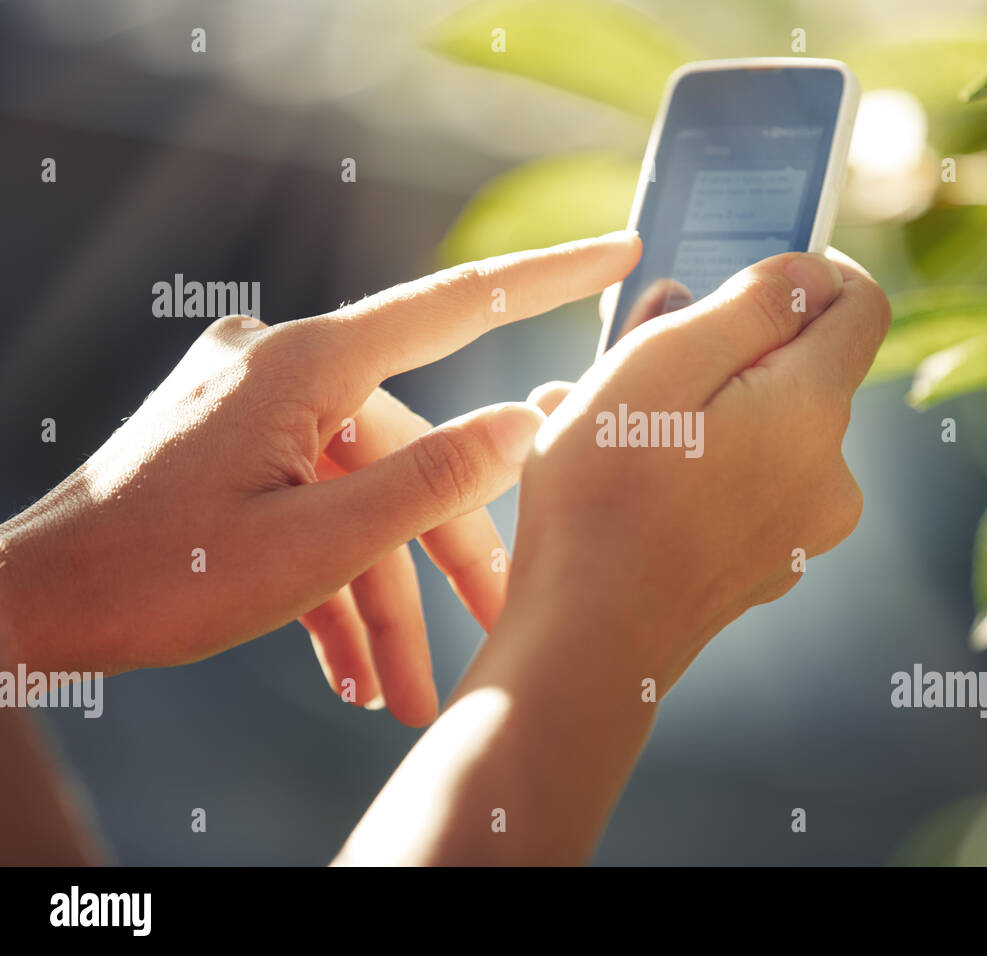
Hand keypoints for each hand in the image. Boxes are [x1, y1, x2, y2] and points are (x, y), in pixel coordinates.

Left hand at [0, 232, 641, 725]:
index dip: (549, 276)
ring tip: (404, 694)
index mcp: (308, 366)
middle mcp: (285, 368)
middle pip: (412, 449)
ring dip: (387, 595)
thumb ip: (433, 481)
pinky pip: (314, 504)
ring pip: (364, 492)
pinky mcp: (237, 448)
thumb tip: (523, 424)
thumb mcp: (320, 544)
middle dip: (449, 552)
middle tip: (495, 629)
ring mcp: (256, 407)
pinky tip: (352, 670)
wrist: (36, 610)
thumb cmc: (163, 577)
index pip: (456, 307)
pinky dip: (337, 578)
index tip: (619, 248)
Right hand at [513, 248, 889, 690]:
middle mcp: (831, 472)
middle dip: (729, 345)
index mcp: (815, 410)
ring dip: (700, 406)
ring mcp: (802, 528)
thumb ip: (750, 303)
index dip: (815, 269)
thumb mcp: (663, 362)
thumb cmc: (607, 495)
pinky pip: (746, 483)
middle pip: (802, 370)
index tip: (753, 271)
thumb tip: (809, 271)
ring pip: (764, 428)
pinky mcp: (768, 564)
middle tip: (640, 348)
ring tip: (610, 420)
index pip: (862, 305)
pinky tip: (631, 477)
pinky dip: (700, 462)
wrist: (588, 643)